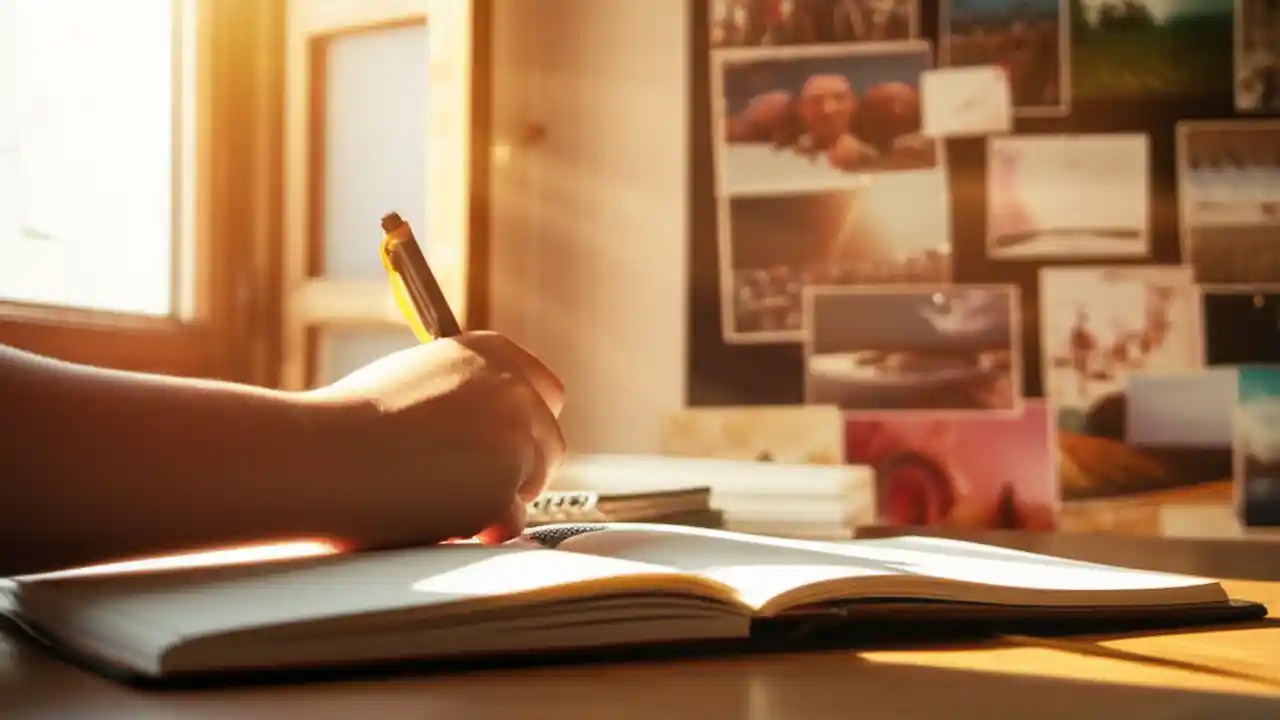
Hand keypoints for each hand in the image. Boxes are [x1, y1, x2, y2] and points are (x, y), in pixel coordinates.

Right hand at [307, 331, 565, 544]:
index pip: (545, 391)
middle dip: (518, 467)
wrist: (317, 455)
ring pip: (532, 483)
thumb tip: (498, 424)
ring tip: (435, 496)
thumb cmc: (349, 421)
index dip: (525, 424)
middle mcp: (514, 389)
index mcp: (492, 352)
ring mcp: (515, 439)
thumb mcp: (417, 376)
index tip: (505, 445)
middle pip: (548, 440)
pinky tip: (441, 519)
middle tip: (469, 485)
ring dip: (497, 497)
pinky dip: (482, 529)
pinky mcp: (504, 490)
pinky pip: (512, 520)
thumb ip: (466, 391)